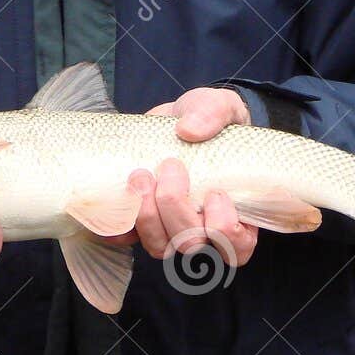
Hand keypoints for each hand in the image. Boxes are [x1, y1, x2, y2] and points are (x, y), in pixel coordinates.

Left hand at [113, 87, 257, 265]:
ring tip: (140, 176)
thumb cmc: (211, 121)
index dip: (224, 228)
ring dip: (146, 215)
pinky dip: (119, 224)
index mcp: (237, 212)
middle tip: (170, 165)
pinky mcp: (142, 222)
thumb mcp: (221, 107)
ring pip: (159, 247)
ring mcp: (170, 229)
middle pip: (191, 244)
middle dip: (176, 208)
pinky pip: (128, 238)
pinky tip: (116, 199)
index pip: (238, 247)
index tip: (215, 193)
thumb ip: (213, 114)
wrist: (180, 119)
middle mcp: (204, 229)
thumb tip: (188, 130)